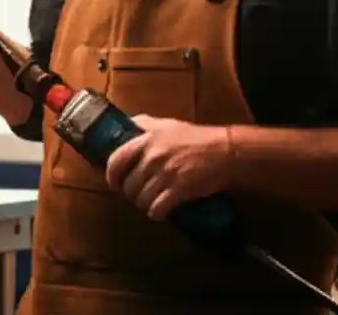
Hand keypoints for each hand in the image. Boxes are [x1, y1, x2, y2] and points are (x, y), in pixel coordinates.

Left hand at [104, 116, 232, 221]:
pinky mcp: (179, 190)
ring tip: (151, 202)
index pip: (116, 160)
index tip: (116, 182)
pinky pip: (157, 208)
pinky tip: (160, 212)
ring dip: (144, 204)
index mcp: (147, 139)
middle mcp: (153, 156)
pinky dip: (156, 213)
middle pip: (128, 185)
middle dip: (131, 194)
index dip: (112, 176)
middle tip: (139, 194)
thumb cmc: (196, 138)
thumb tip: (126, 123)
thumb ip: (145, 124)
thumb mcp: (167, 124)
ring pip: (141, 199)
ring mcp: (165, 174)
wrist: (225, 152)